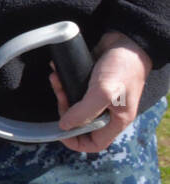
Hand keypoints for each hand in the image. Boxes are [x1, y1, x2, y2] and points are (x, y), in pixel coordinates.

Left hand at [51, 31, 151, 152]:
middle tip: (60, 96)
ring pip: (73, 106)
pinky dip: (63, 82)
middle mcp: (109, 112)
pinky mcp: (92, 84)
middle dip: (64, 111)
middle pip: (79, 124)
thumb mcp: (103, 92)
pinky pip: (73, 89)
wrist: (127, 39)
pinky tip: (57, 72)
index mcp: (116, 120)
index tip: (61, 131)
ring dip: (61, 94)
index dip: (76, 142)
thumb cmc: (122, 67)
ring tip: (56, 79)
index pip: (94, 143)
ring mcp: (100, 98)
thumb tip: (64, 126)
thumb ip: (83, 112)